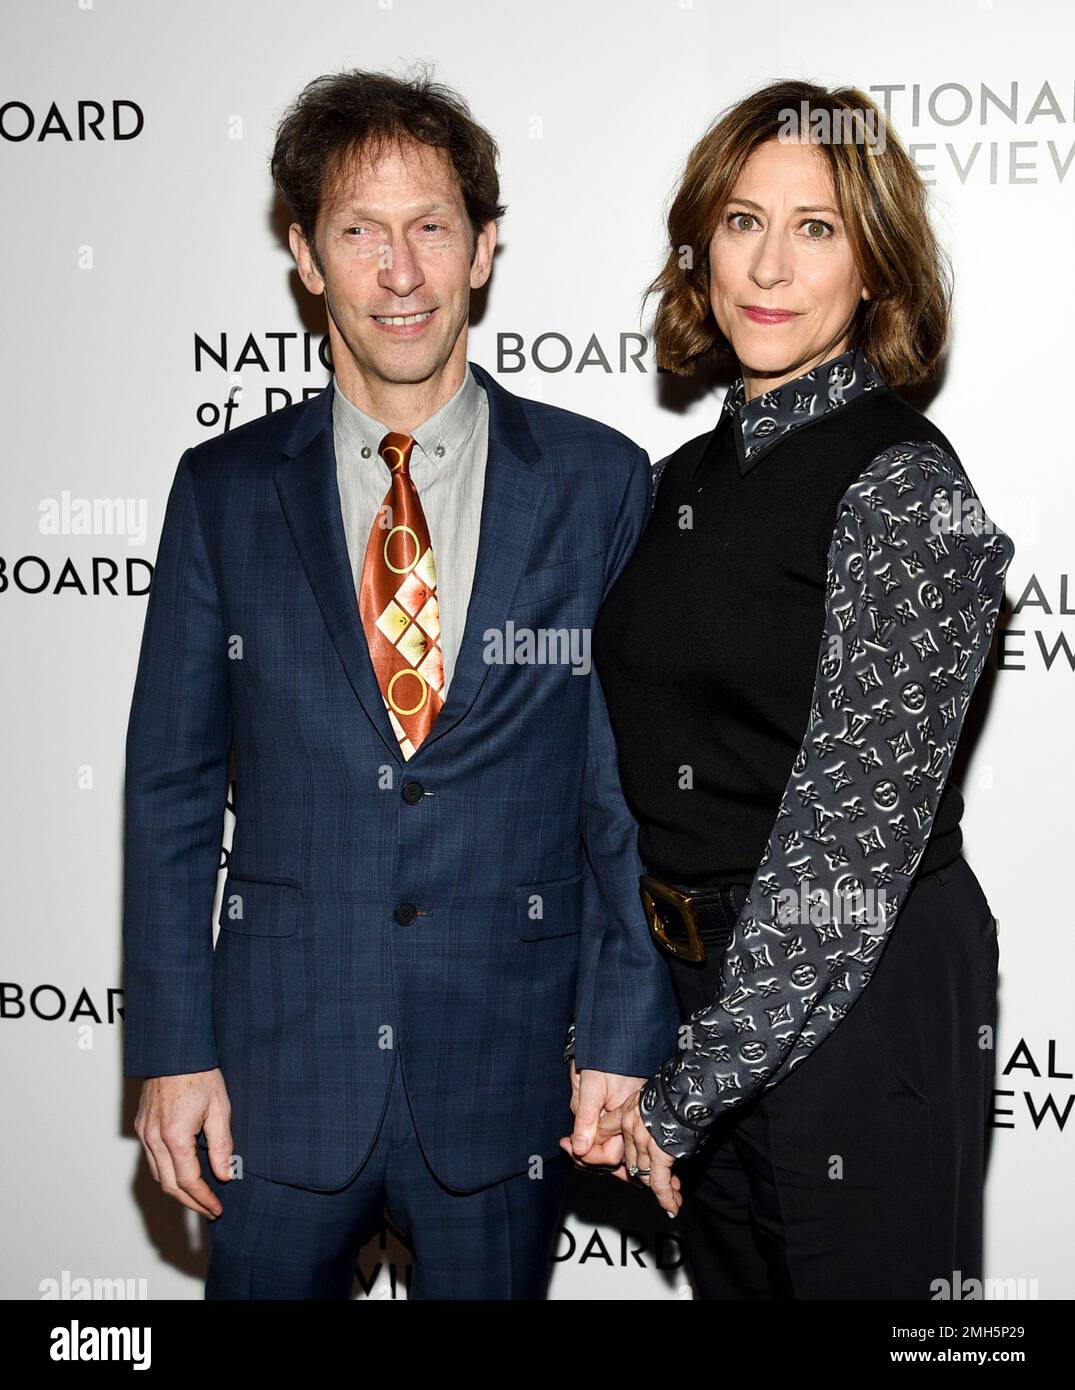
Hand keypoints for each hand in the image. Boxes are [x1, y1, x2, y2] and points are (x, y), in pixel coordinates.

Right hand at [133, 1068, 232, 1217]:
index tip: (216, 1209)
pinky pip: (151, 1160)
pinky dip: (166, 1173)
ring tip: (198, 1198)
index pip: (188, 1181)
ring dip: (177, 1191)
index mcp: (174, 1136)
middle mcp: (153, 1138)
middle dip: (190, 1203)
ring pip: (157, 1175)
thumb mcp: (219, 1108)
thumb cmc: (199, 1073)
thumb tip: (225, 1175)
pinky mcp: (142, 1126)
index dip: (203, 1199)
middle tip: (209, 1210)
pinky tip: (182, 1174)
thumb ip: (222, 1145)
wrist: (174, 1049)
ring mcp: (144, 1133)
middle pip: (169, 1185)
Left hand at [558, 1065, 646, 1168]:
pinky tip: (579, 1130)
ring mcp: (626, 1118)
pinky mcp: (620, 1113)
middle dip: (587, 1151)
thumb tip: (580, 1148)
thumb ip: (586, 1119)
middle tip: (566, 1143)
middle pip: (611, 1153)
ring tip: (569, 1138)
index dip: (589, 1156)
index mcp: (628, 1116)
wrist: (613, 1036)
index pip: (611, 1154)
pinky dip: (593, 1135)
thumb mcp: (591, 1087)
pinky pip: (608, 1134)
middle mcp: (631, 1121)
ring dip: (588, 1144)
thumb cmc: (604, 1057)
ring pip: (608, 1145)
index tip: (570, 1147)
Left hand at [594, 1086, 681, 1216]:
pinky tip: (671, 1208)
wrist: (687, 1088)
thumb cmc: (665, 1090)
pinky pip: (659, 1183)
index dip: (597, 1153)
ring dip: (656, 1186)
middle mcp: (630, 1132)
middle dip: (639, 1174)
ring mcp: (645, 1145)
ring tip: (671, 1200)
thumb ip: (614, 1120)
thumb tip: (588, 1139)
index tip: (593, 1159)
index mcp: (622, 1115)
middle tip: (652, 1185)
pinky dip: (666, 1197)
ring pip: (643, 1173)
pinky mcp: (661, 1155)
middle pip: (628, 1161)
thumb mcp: (635, 1097)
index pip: (603, 1138)